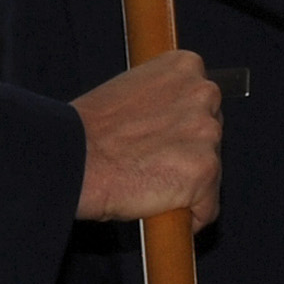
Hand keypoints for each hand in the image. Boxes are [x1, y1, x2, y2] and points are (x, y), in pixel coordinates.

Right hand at [73, 49, 221, 224]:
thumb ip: (161, 99)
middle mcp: (203, 93)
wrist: (72, 159)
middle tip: (151, 164)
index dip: (180, 127)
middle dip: (188, 153)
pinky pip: (207, 207)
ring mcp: (207, 133)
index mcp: (185, 67)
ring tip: (149, 184)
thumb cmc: (89, 131)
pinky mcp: (205, 172)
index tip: (161, 140)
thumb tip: (173, 120)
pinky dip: (189, 216)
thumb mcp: (129, 90)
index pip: (202, 102)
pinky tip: (160, 208)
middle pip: (211, 135)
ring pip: (210, 172)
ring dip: (186, 184)